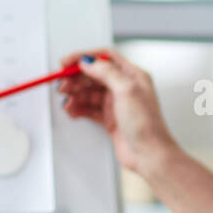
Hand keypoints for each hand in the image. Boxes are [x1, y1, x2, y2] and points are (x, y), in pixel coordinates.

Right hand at [58, 48, 174, 173]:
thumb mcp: (127, 90)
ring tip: (67, 101)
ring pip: (90, 93)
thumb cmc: (147, 124)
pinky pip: (90, 109)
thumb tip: (89, 62)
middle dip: (76, 79)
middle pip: (94, 76)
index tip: (67, 63)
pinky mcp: (110, 119)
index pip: (105, 58)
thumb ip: (107, 72)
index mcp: (133, 76)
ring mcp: (116, 104)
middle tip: (63, 85)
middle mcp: (125, 88)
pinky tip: (72, 110)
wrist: (149, 154)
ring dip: (76, 95)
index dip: (84, 58)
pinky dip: (79, 108)